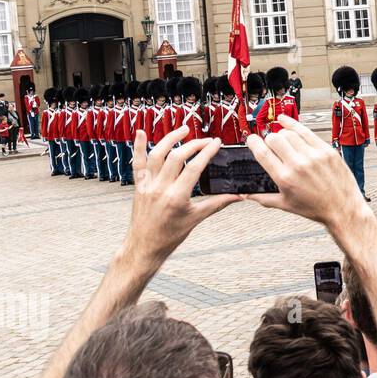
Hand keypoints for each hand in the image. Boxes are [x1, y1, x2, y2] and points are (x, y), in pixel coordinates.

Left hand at [120, 127, 236, 270]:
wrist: (144, 247)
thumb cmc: (169, 236)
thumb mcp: (196, 219)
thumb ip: (218, 203)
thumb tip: (238, 196)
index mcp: (176, 197)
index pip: (194, 167)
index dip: (206, 152)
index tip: (215, 143)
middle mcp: (160, 188)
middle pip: (176, 156)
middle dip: (193, 144)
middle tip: (206, 140)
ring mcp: (147, 185)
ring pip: (157, 154)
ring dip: (170, 139)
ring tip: (183, 130)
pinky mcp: (138, 186)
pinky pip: (137, 163)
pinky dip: (137, 146)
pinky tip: (140, 132)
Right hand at [247, 116, 367, 231]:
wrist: (343, 208)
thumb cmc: (316, 208)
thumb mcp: (285, 205)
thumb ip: (262, 197)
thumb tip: (245, 195)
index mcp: (285, 178)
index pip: (262, 153)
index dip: (253, 143)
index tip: (251, 140)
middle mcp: (298, 164)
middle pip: (274, 139)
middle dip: (268, 139)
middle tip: (270, 144)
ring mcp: (314, 155)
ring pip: (289, 133)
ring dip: (281, 134)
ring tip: (282, 140)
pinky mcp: (326, 150)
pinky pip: (306, 131)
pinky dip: (293, 124)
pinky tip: (286, 121)